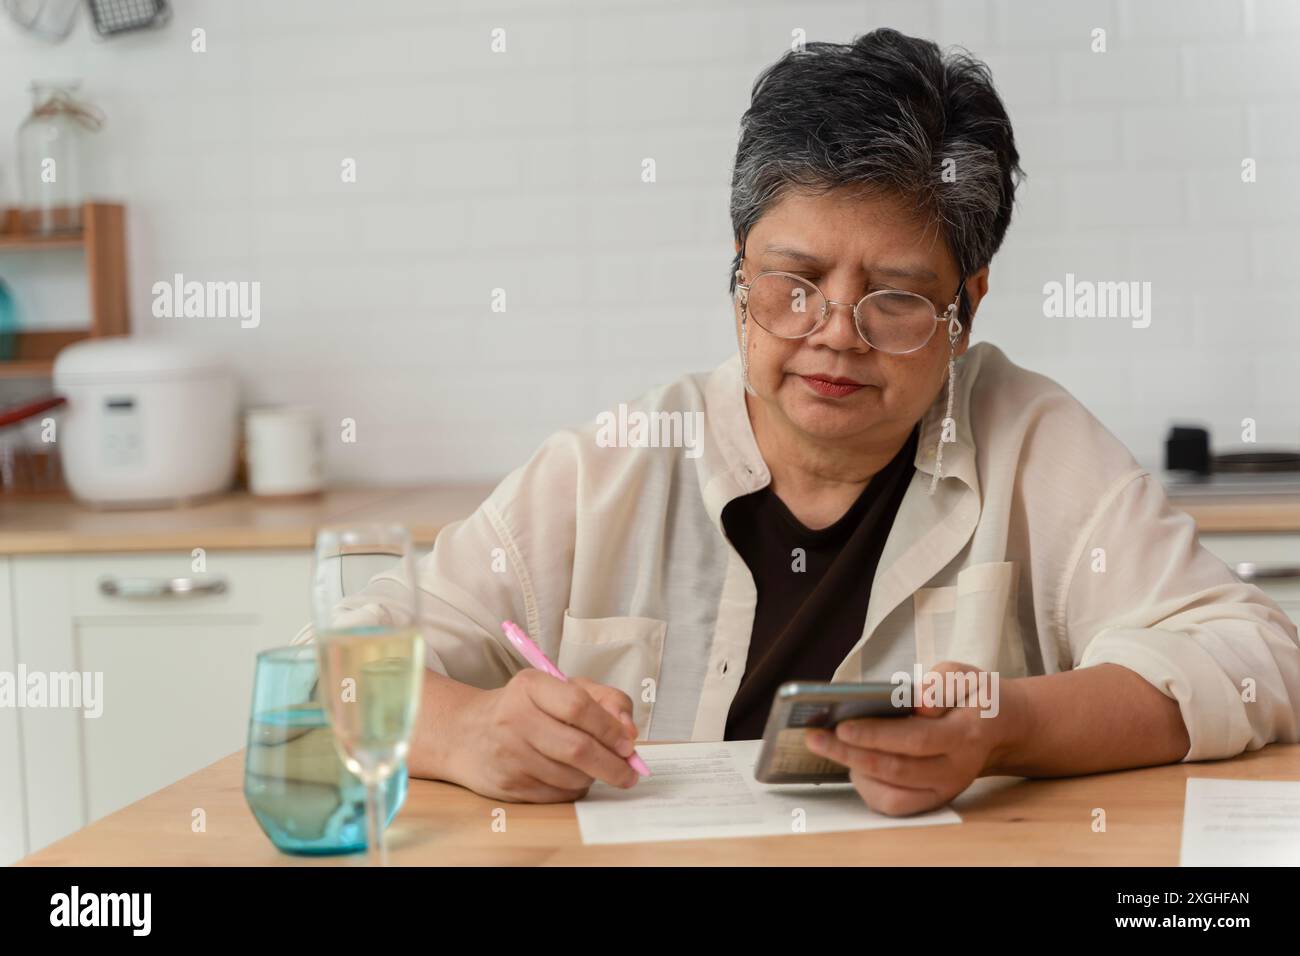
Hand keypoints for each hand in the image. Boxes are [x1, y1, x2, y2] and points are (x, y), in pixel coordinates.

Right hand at [443, 669, 641, 802]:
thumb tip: (629, 731)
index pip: (578, 706)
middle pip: (577, 748)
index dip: (610, 727)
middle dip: (612, 764)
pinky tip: (569, 777)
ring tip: (592, 767)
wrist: (468, 734)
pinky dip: (574, 789)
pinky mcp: (508, 785)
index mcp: (530, 686)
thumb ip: (603, 700)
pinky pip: (558, 795)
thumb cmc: (526, 708)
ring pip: (571, 776)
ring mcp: (509, 755)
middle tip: (629, 771)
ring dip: (593, 777)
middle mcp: (514, 719)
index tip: (628, 742)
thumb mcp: (562, 688)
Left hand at [804, 661, 1023, 815]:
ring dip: (853, 771)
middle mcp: (955, 770)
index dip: (875, 735)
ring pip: (891, 794)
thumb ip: (943, 684)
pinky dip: (866, 786)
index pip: (915, 740)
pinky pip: (893, 804)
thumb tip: (920, 701)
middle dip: (849, 753)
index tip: (840, 724)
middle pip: (895, 769)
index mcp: (964, 736)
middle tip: (814, 736)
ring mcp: (943, 790)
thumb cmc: (974, 698)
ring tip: (826, 745)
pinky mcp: (932, 800)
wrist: (1000, 729)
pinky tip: (849, 761)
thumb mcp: (967, 677)